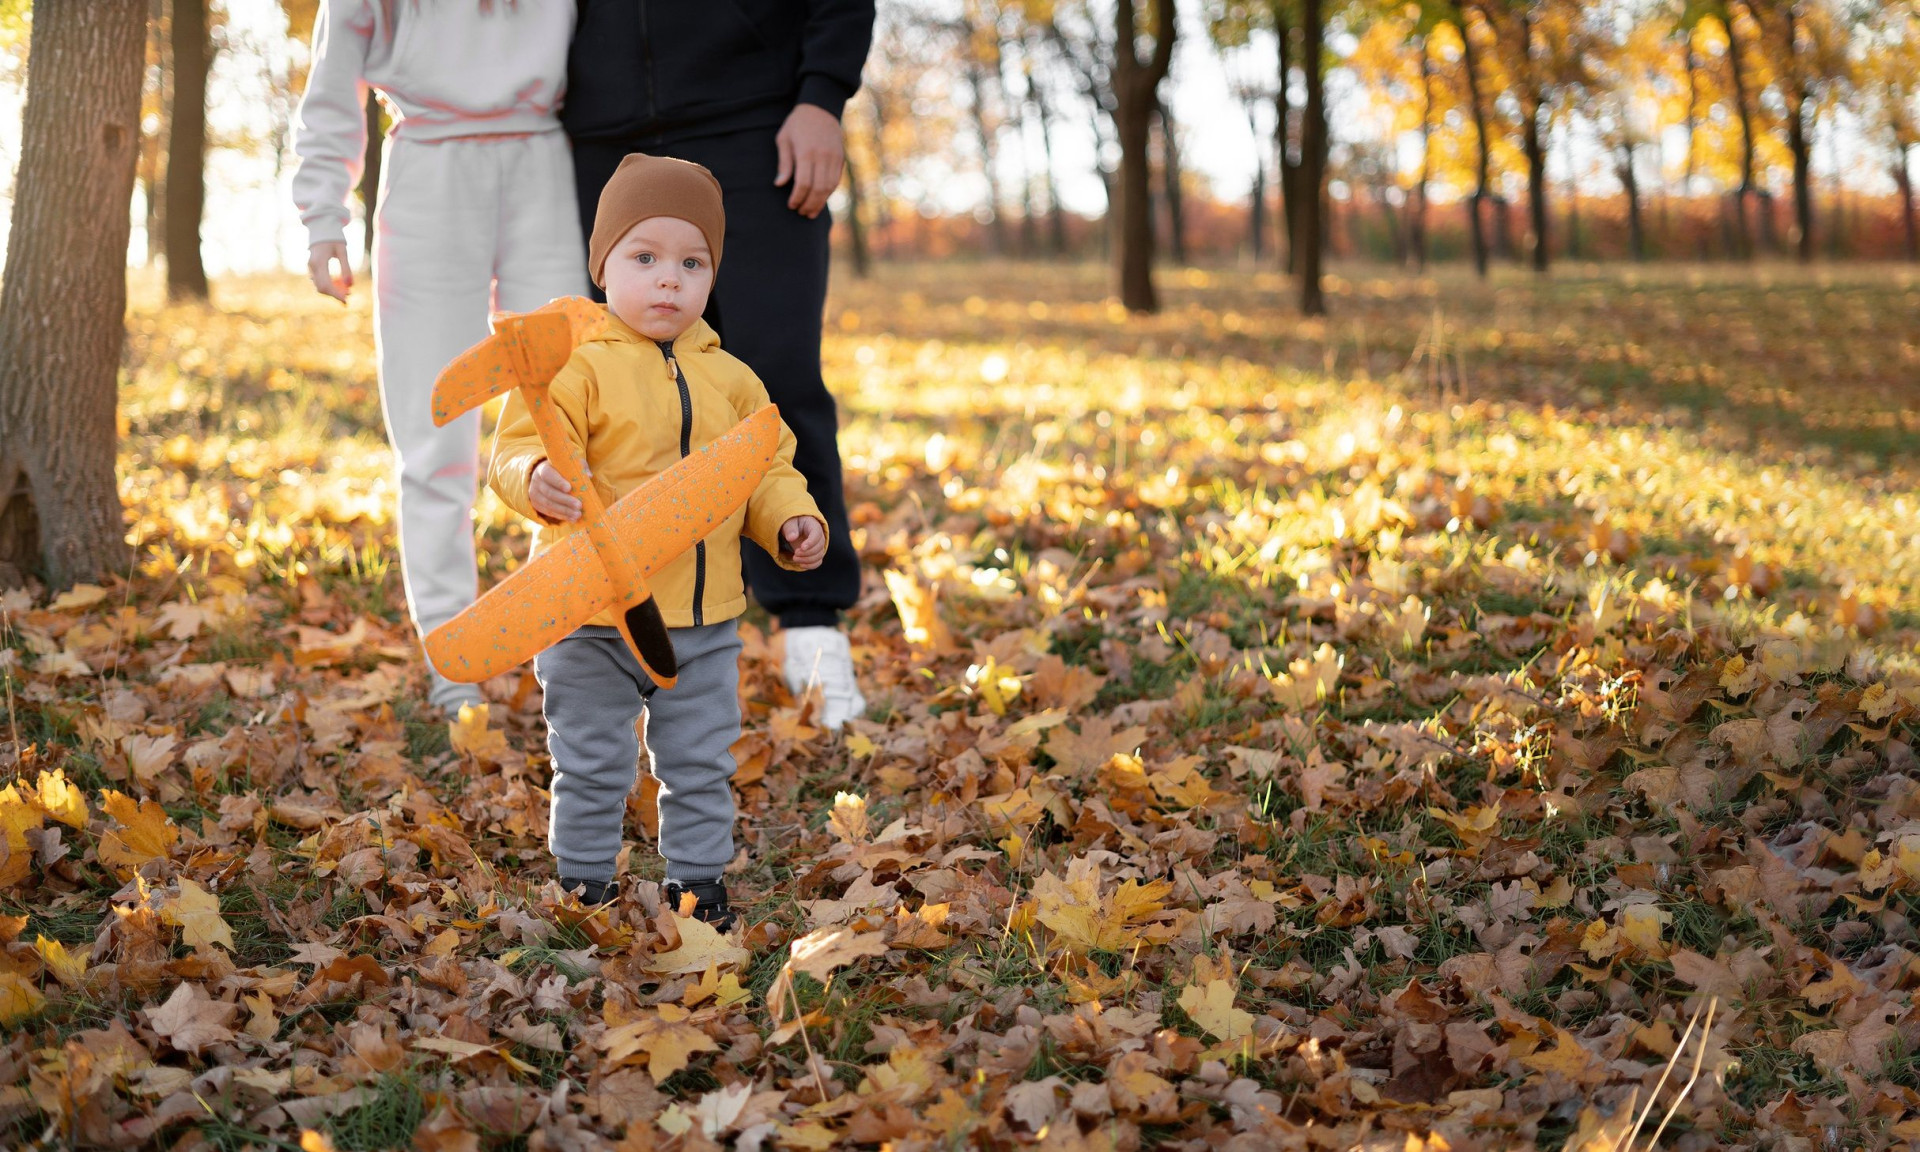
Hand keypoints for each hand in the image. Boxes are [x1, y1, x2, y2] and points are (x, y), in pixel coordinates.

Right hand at [308, 241, 351, 302]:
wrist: (321, 228)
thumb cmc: (334, 238)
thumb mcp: (343, 251)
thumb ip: (346, 268)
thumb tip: (351, 285)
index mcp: (319, 262)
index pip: (326, 285)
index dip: (336, 295)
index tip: (347, 301)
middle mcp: (312, 266)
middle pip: (321, 288)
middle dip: (335, 295)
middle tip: (349, 297)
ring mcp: (310, 267)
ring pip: (319, 286)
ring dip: (332, 291)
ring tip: (347, 291)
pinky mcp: (312, 268)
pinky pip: (319, 281)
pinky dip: (329, 285)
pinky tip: (340, 285)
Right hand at [529, 460, 582, 521]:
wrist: (544, 478)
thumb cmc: (561, 470)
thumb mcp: (569, 465)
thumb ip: (579, 467)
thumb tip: (589, 475)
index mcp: (543, 469)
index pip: (548, 475)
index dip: (558, 482)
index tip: (569, 488)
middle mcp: (537, 481)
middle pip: (549, 492)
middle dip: (565, 500)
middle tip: (579, 505)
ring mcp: (535, 494)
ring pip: (549, 504)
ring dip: (564, 511)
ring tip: (578, 514)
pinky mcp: (536, 504)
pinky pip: (548, 512)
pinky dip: (561, 516)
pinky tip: (572, 518)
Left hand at [774, 104, 843, 218]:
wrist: (820, 108)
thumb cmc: (797, 124)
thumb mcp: (784, 139)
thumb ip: (784, 163)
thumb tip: (779, 184)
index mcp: (806, 152)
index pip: (803, 183)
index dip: (797, 197)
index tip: (791, 205)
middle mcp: (822, 156)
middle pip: (818, 189)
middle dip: (809, 204)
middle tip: (801, 213)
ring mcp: (834, 158)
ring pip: (829, 187)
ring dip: (820, 202)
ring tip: (810, 212)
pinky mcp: (840, 159)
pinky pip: (835, 181)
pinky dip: (828, 193)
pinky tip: (820, 200)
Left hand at [780, 516, 825, 568]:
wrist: (795, 528)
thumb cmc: (793, 524)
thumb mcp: (789, 523)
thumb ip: (790, 529)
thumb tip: (792, 538)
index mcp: (814, 526)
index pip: (817, 534)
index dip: (811, 542)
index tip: (801, 547)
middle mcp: (819, 536)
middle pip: (819, 547)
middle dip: (807, 553)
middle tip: (795, 553)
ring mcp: (819, 546)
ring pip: (819, 556)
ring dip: (807, 560)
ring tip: (795, 558)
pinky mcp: (816, 554)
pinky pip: (818, 562)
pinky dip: (810, 565)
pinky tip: (801, 565)